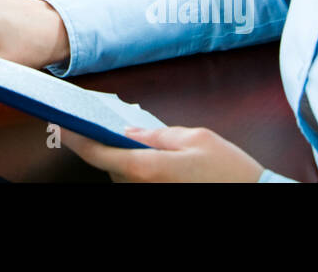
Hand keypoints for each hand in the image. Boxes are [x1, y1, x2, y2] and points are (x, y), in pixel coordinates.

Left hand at [62, 126, 265, 181]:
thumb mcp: (196, 138)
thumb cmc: (229, 170)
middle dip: (103, 143)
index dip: (76, 137)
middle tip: (93, 119)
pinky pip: (137, 182)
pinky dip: (135, 167)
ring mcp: (150, 196)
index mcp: (148, 168)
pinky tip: (141, 153)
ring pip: (122, 175)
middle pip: (109, 164)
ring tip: (120, 132)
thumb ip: (157, 134)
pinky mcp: (158, 198)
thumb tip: (130, 131)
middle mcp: (143, 187)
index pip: (99, 152)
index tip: (61, 124)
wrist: (256, 196)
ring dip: (121, 157)